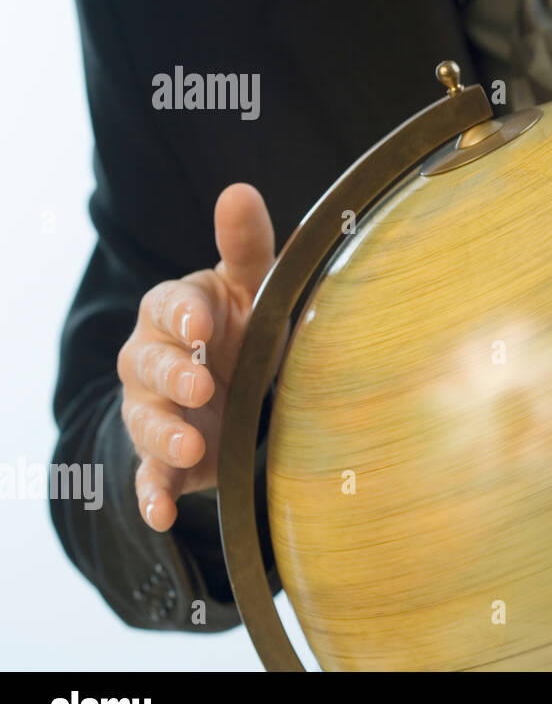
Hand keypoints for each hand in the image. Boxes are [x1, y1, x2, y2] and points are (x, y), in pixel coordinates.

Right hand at [116, 183, 274, 530]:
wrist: (235, 385)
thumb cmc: (242, 323)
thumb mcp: (251, 284)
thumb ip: (245, 245)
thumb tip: (239, 191)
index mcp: (174, 311)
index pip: (167, 307)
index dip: (183, 315)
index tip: (205, 322)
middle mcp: (152, 360)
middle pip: (149, 365)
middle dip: (172, 376)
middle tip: (201, 384)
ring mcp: (154, 411)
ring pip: (147, 421)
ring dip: (164, 436)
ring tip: (189, 447)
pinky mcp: (166, 458)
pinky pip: (151, 476)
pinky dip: (153, 494)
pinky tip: (162, 512)